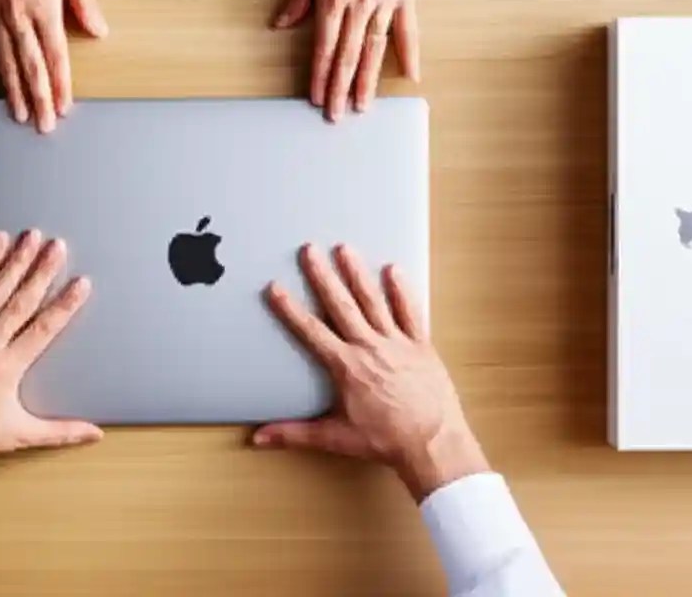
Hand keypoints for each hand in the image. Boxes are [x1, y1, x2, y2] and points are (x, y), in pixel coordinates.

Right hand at [0, 0, 108, 132]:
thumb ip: (84, 3)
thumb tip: (99, 31)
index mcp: (43, 9)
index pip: (55, 57)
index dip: (61, 85)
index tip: (65, 108)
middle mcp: (18, 16)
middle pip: (30, 67)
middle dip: (39, 99)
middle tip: (44, 125)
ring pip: (5, 61)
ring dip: (13, 91)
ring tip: (19, 114)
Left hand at [0, 231, 100, 499]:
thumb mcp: (19, 436)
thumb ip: (61, 432)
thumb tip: (94, 434)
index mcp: (6, 367)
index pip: (44, 327)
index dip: (65, 304)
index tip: (81, 282)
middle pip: (15, 300)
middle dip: (37, 269)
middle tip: (52, 244)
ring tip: (9, 237)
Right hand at [253, 244, 487, 501]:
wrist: (432, 442)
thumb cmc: (385, 440)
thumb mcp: (335, 437)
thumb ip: (294, 433)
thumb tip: (260, 437)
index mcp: (346, 367)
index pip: (311, 331)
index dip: (290, 309)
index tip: (276, 288)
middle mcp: (369, 347)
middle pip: (340, 304)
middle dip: (322, 276)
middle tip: (309, 250)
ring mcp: (397, 343)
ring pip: (373, 300)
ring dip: (357, 273)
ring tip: (345, 249)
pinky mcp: (420, 345)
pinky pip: (410, 311)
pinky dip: (401, 290)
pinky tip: (393, 270)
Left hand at [273, 0, 427, 119]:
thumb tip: (282, 22)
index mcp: (334, 0)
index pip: (324, 48)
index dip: (319, 76)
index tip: (316, 97)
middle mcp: (359, 7)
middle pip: (347, 57)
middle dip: (339, 89)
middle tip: (336, 115)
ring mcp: (384, 5)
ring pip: (374, 51)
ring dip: (367, 81)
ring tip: (363, 105)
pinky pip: (409, 32)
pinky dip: (410, 55)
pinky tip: (410, 76)